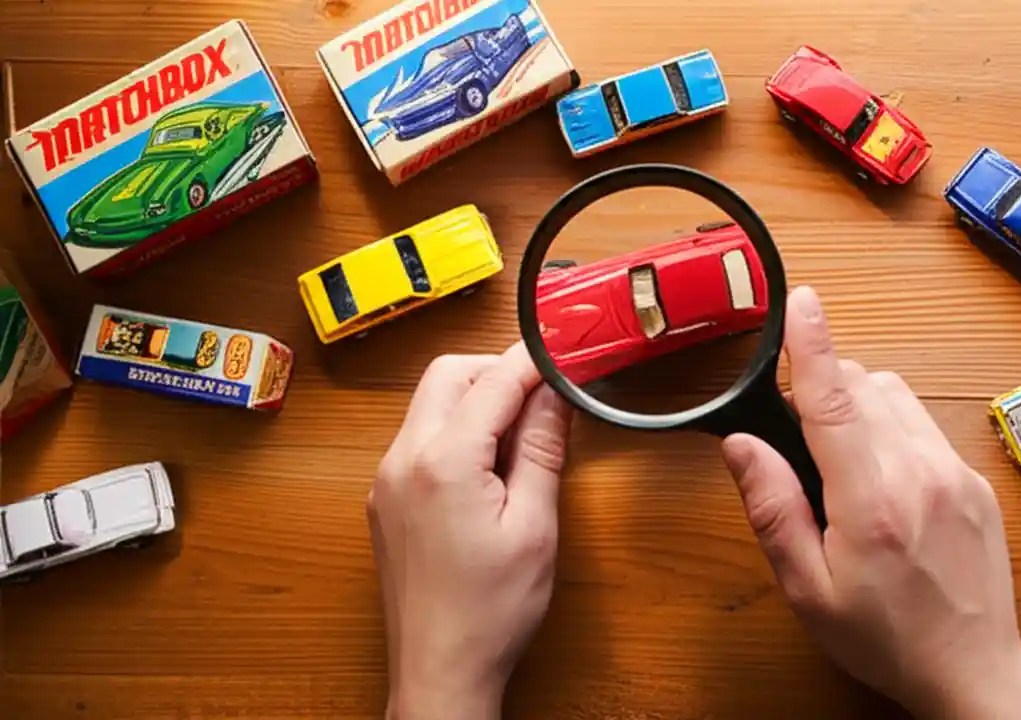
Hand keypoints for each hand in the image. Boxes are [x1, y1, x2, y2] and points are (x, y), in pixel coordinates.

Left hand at [370, 343, 571, 719]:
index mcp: (442, 462)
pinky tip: (489, 468)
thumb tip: (554, 394)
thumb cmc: (489, 612)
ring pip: (429, 405)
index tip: (564, 353)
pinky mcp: (385, 499)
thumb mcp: (534, 525)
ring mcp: (386, 480)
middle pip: (447, 376)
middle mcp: (401, 460)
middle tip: (543, 397)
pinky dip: (455, 433)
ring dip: (475, 403)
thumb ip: (542, 449)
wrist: (440, 671)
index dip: (534, 362)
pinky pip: (419, 439)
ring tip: (522, 440)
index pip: (493, 381)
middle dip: (497, 372)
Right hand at [722, 287, 1020, 718]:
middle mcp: (921, 473)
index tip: (801, 301)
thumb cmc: (885, 639)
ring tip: (839, 457)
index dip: (811, 345)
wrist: (973, 671)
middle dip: (823, 386)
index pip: (834, 400)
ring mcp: (955, 472)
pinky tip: (880, 476)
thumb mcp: (808, 590)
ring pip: (896, 395)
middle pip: (863, 385)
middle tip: (797, 435)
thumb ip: (774, 510)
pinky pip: (923, 423)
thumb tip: (742, 445)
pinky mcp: (974, 479)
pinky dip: (890, 426)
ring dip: (858, 402)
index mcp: (872, 502)